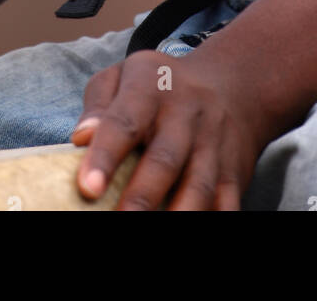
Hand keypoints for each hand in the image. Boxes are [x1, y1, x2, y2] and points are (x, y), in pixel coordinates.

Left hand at [70, 45, 269, 210]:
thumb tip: (82, 137)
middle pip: (165, 159)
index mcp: (151, 88)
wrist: (232, 83)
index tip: (88, 188)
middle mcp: (186, 115)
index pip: (125, 122)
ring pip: (198, 186)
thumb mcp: (124, 76)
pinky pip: (227, 203)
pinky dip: (214, 218)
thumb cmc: (160, 87)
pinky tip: (193, 229)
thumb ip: (99, 104)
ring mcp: (214, 144)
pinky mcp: (234, 172)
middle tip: (121, 219)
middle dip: (142, 198)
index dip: (106, 155)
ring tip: (150, 240)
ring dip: (178, 215)